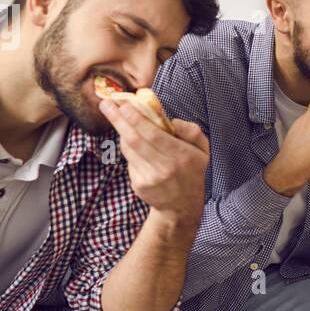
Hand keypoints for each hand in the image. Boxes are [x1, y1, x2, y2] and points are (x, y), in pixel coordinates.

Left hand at [99, 99, 209, 230]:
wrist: (182, 206)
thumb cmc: (192, 171)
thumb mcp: (202, 150)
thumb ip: (191, 131)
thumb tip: (171, 120)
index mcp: (182, 156)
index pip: (154, 135)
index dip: (137, 119)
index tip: (125, 105)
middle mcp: (164, 168)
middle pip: (135, 140)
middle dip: (118, 120)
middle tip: (106, 104)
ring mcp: (149, 178)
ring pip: (128, 149)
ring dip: (120, 130)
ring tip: (113, 114)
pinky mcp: (138, 185)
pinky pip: (129, 160)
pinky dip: (127, 147)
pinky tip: (129, 139)